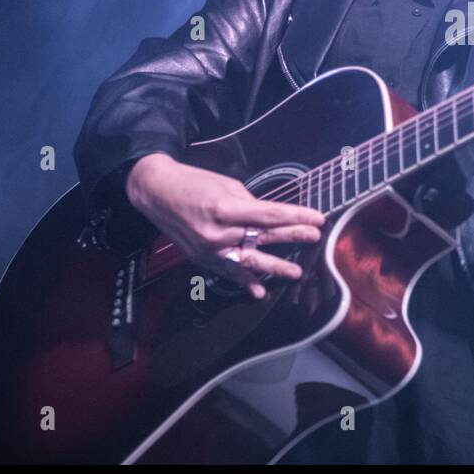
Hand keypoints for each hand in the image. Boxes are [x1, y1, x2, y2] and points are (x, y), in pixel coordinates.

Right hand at [126, 153, 324, 298]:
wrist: (155, 193)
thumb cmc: (193, 182)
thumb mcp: (226, 185)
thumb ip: (250, 204)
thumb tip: (270, 217)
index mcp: (225, 207)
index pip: (269, 214)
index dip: (296, 216)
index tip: (317, 217)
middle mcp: (217, 231)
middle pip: (262, 236)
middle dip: (292, 236)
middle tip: (315, 237)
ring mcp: (209, 248)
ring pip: (248, 260)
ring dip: (274, 267)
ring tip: (296, 272)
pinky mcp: (201, 258)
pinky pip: (227, 272)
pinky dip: (244, 282)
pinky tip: (260, 291)